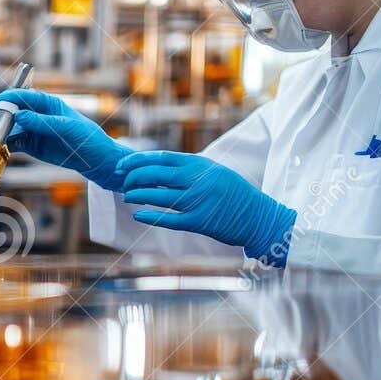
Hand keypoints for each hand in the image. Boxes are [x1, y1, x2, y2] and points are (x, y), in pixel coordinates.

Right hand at [0, 89, 130, 190]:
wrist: (96, 159)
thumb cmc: (87, 138)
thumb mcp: (66, 129)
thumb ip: (42, 122)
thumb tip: (20, 116)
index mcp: (45, 102)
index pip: (16, 97)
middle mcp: (35, 112)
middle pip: (7, 110)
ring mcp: (32, 128)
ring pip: (7, 126)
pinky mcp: (31, 143)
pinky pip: (12, 142)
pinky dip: (2, 146)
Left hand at [117, 151, 296, 265]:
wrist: (258, 216)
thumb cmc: (235, 194)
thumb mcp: (215, 172)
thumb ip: (192, 169)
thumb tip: (164, 166)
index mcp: (201, 165)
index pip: (162, 157)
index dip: (138, 160)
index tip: (122, 164)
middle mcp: (198, 180)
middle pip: (156, 175)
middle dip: (134, 177)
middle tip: (121, 182)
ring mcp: (198, 201)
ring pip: (159, 196)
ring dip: (138, 195)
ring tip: (126, 196)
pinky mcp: (199, 221)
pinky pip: (170, 219)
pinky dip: (152, 216)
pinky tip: (138, 214)